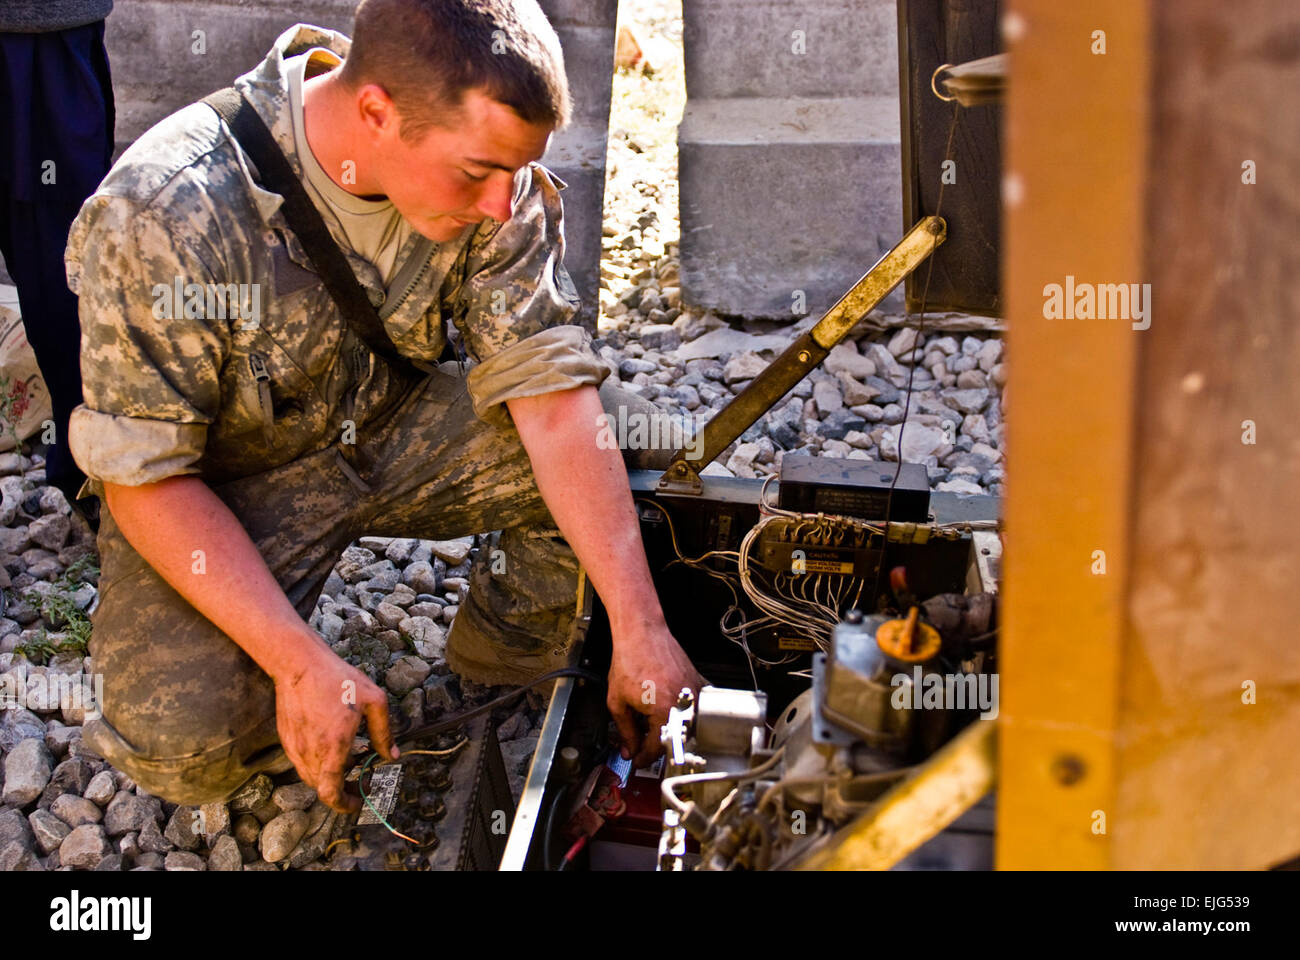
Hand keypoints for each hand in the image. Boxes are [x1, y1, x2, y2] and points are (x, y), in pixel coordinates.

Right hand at [272, 640, 398, 813]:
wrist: (299, 664)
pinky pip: (301, 762)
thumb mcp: (373, 701)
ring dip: (329, 777)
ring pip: (311, 776)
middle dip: (341, 790)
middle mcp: (311, 752)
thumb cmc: (338, 679)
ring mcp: (295, 747)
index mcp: (333, 747)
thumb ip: (383, 732)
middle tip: (358, 780)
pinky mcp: (286, 739)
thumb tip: (392, 755)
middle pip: (322, 788)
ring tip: (347, 760)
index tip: (356, 802)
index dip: (343, 805)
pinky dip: (316, 763)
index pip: (330, 793)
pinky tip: (330, 746)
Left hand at [606, 624, 705, 767]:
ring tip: (655, 725)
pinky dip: (687, 713)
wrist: (641, 633)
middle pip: (675, 740)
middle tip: (642, 745)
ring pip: (689, 726)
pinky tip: (674, 710)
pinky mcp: (699, 682)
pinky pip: (698, 707)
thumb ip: (625, 730)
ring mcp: (695, 693)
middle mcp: (685, 704)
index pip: (656, 749)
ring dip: (673, 730)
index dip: (643, 758)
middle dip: (656, 746)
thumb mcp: (618, 702)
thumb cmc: (630, 660)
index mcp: (664, 712)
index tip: (637, 759)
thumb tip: (630, 749)